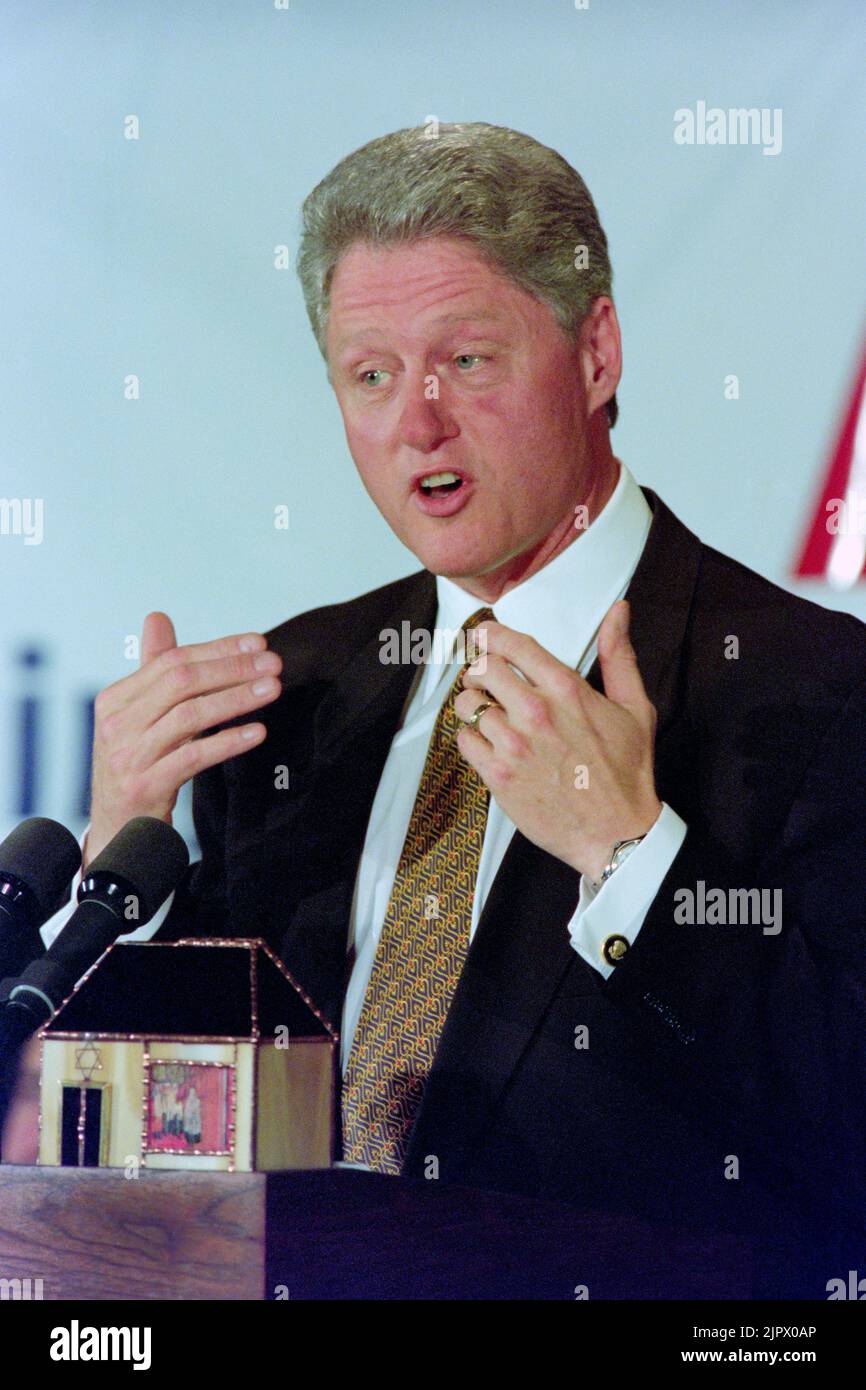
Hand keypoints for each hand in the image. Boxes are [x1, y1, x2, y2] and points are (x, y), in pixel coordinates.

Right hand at [86, 612, 281, 866]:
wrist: (117, 828)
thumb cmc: (135, 765)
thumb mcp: (138, 715)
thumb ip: (152, 668)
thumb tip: (158, 618)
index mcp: (115, 698)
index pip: (172, 661)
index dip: (218, 649)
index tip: (258, 643)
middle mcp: (116, 723)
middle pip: (182, 682)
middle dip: (233, 669)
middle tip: (273, 664)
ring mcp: (128, 755)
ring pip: (189, 716)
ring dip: (236, 699)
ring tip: (272, 690)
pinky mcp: (145, 785)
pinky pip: (193, 757)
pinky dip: (228, 742)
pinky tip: (256, 732)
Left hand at [454, 600, 661, 880]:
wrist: (617, 833)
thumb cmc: (627, 773)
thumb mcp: (634, 707)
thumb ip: (619, 655)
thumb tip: (618, 612)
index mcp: (566, 688)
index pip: (511, 644)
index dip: (490, 636)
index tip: (486, 638)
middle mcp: (535, 711)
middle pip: (481, 668)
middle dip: (480, 670)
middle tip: (486, 681)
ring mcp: (513, 744)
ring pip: (467, 704)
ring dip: (472, 704)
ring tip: (487, 713)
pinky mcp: (497, 775)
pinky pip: (463, 740)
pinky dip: (470, 738)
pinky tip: (488, 743)